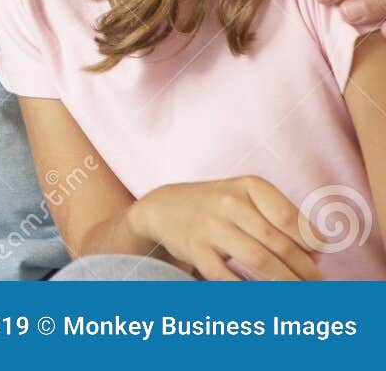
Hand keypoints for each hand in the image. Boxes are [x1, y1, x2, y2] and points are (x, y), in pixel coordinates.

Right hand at [130, 177, 322, 280]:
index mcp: (250, 186)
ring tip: (299, 295)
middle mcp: (229, 203)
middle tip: (316, 286)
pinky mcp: (196, 249)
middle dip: (304, 271)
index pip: (290, 220)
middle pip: (279, 245)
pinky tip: (265, 297)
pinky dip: (250, 291)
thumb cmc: (221, 206)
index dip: (311, 244)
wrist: (166, 207)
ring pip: (259, 261)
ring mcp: (210, 226)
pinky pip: (229, 277)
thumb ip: (283, 217)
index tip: (317, 258)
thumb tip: (318, 252)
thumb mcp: (249, 197)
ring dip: (286, 284)